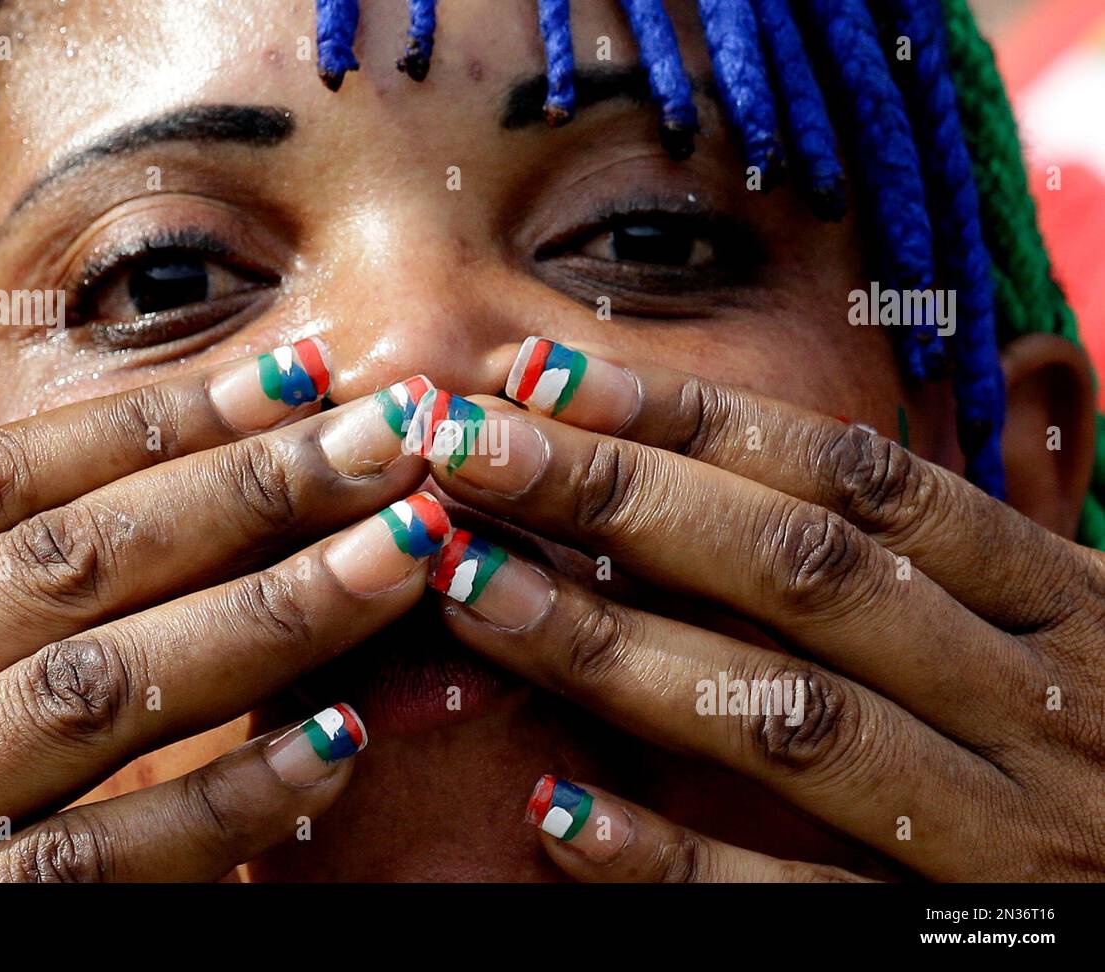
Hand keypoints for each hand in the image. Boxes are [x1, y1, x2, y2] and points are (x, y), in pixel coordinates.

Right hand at [0, 342, 435, 880]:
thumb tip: (169, 485)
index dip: (152, 421)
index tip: (300, 374)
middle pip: (63, 567)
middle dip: (247, 492)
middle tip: (389, 437)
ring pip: (93, 693)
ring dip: (269, 614)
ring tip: (403, 554)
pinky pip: (98, 865)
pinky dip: (228, 799)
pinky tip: (339, 740)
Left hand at [413, 337, 1104, 880]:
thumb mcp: (1062, 632)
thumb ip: (935, 563)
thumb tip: (738, 469)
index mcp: (1058, 605)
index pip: (854, 481)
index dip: (695, 420)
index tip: (551, 377)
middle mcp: (1029, 705)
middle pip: (799, 573)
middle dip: (620, 499)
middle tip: (470, 449)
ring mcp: (994, 836)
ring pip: (782, 718)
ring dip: (613, 647)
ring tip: (472, 586)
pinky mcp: (948, 948)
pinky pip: (796, 900)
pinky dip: (671, 856)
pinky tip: (554, 806)